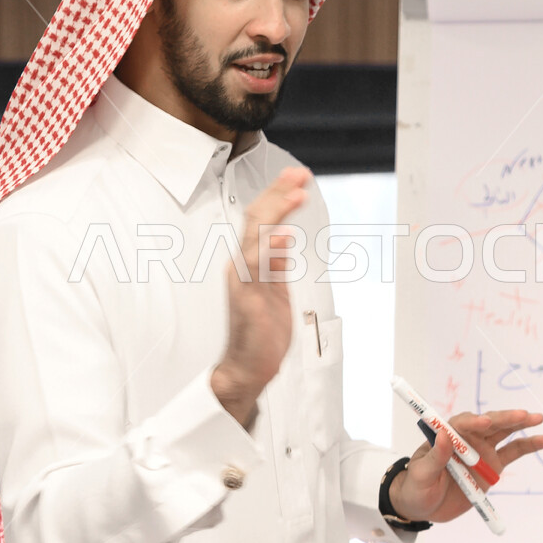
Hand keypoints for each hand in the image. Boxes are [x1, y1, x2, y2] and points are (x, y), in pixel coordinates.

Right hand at [212, 167, 311, 424]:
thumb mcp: (275, 290)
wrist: (248, 367)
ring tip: (296, 194)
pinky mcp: (247, 298)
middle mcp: (242, 266)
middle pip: (257, 219)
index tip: (296, 178)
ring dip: (277, 213)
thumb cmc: (261, 332)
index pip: (261, 219)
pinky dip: (270, 249)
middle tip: (299, 176)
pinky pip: (257, 269)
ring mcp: (243, 280)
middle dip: (278, 194)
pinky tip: (283, 235)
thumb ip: (276, 264)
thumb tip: (283, 240)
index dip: (277, 196)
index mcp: (250, 262)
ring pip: (256, 236)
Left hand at [389, 410, 542, 522]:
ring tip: (538, 418)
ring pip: (505, 432)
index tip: (483, 423)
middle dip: (505, 418)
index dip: (473, 422)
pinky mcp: (493, 465)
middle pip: (488, 423)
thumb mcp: (421, 473)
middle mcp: (467, 438)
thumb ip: (434, 456)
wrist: (424, 505)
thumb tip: (444, 434)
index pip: (461, 424)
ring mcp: (482, 450)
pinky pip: (515, 452)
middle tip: (523, 415)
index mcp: (447, 435)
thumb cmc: (416, 485)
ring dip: (521, 424)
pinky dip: (531, 444)